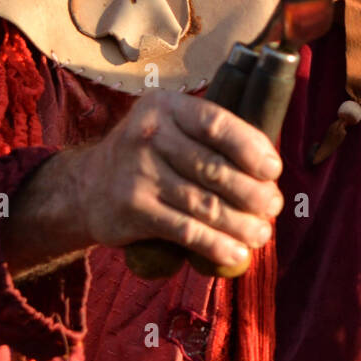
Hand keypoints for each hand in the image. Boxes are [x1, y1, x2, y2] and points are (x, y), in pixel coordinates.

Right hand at [75, 89, 283, 269]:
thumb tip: (269, 164)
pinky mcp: (134, 211)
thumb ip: (210, 136)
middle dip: (252, 192)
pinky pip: (184, 230)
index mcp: (167, 107)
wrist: (86, 186)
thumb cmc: (149, 154)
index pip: (216, 123)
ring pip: (203, 203)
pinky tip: (236, 252)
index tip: (274, 169)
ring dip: (240, 223)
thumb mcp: (171, 126)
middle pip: (214, 168)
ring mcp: (139, 174)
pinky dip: (215, 245)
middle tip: (273, 206)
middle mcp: (150, 136)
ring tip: (262, 233)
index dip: (251, 147)